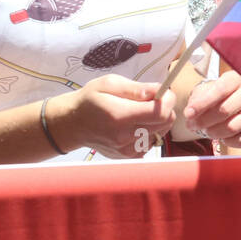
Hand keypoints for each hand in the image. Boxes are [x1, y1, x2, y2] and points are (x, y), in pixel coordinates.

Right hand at [52, 74, 176, 158]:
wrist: (73, 124)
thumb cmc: (90, 101)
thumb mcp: (109, 83)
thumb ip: (137, 88)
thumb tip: (158, 90)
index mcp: (120, 116)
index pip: (160, 113)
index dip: (168, 100)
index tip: (163, 92)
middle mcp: (124, 136)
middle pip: (165, 123)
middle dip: (164, 108)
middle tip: (150, 100)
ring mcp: (127, 150)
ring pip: (161, 132)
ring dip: (157, 121)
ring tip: (138, 113)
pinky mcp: (129, 156)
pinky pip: (152, 142)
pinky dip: (150, 132)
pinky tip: (135, 125)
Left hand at [184, 70, 240, 148]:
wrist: (232, 102)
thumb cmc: (216, 97)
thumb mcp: (205, 91)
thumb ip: (197, 100)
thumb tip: (191, 114)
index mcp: (237, 78)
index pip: (220, 90)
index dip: (202, 103)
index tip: (188, 114)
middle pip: (225, 110)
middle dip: (204, 121)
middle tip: (193, 125)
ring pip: (234, 126)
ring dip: (215, 132)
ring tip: (206, 131)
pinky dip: (229, 141)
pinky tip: (222, 137)